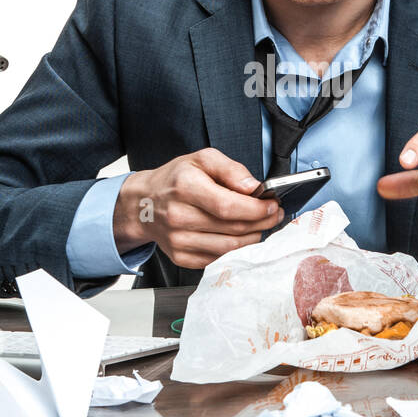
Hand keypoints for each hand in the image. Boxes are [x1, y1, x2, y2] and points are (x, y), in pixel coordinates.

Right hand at [113, 148, 278, 268]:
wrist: (144, 204)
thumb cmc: (175, 180)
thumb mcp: (202, 159)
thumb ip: (231, 169)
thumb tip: (253, 188)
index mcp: (185, 187)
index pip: (228, 206)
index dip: (256, 209)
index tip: (272, 205)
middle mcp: (178, 216)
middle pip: (233, 228)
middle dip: (261, 222)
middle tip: (273, 214)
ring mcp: (178, 240)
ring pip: (229, 246)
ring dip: (252, 237)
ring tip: (260, 225)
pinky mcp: (181, 257)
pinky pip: (218, 257)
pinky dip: (234, 248)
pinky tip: (239, 236)